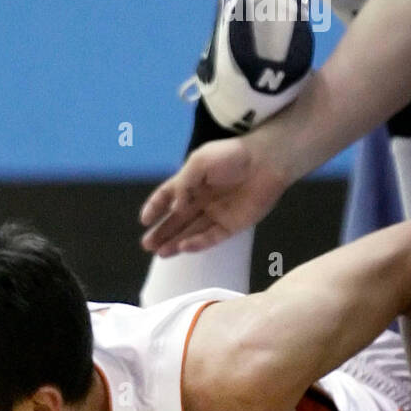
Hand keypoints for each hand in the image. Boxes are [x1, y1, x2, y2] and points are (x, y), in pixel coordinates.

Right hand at [139, 136, 289, 255]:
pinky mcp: (232, 225)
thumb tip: (174, 207)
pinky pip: (211, 237)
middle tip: (147, 245)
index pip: (168, 196)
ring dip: (175, 242)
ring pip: (191, 232)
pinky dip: (197, 243)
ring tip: (159, 253)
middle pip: (177, 219)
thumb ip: (183, 184)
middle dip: (162, 232)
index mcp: (193, 181)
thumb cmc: (232, 156)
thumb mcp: (200, 162)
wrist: (266, 162)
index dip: (155, 207)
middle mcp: (202, 199)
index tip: (144, 220)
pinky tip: (183, 247)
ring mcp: (216, 213)